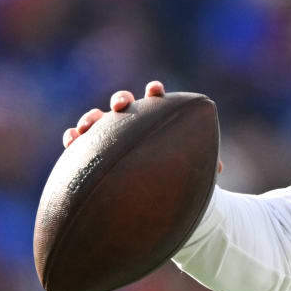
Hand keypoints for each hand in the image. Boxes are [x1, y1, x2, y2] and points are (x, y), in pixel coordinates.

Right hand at [62, 81, 222, 172]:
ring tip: (88, 124)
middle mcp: (132, 125)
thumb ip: (203, 164)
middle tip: (121, 104)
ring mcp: (110, 137)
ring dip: (92, 117)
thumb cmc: (177, 179)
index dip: (155, 92)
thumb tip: (219, 166)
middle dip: (121, 99)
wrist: (156, 200)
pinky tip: (72, 139)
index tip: (155, 90)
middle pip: (124, 104)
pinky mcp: (92, 153)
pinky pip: (80, 143)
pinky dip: (74, 137)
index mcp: (156, 122)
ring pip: (98, 120)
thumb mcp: (192, 172)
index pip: (156, 101)